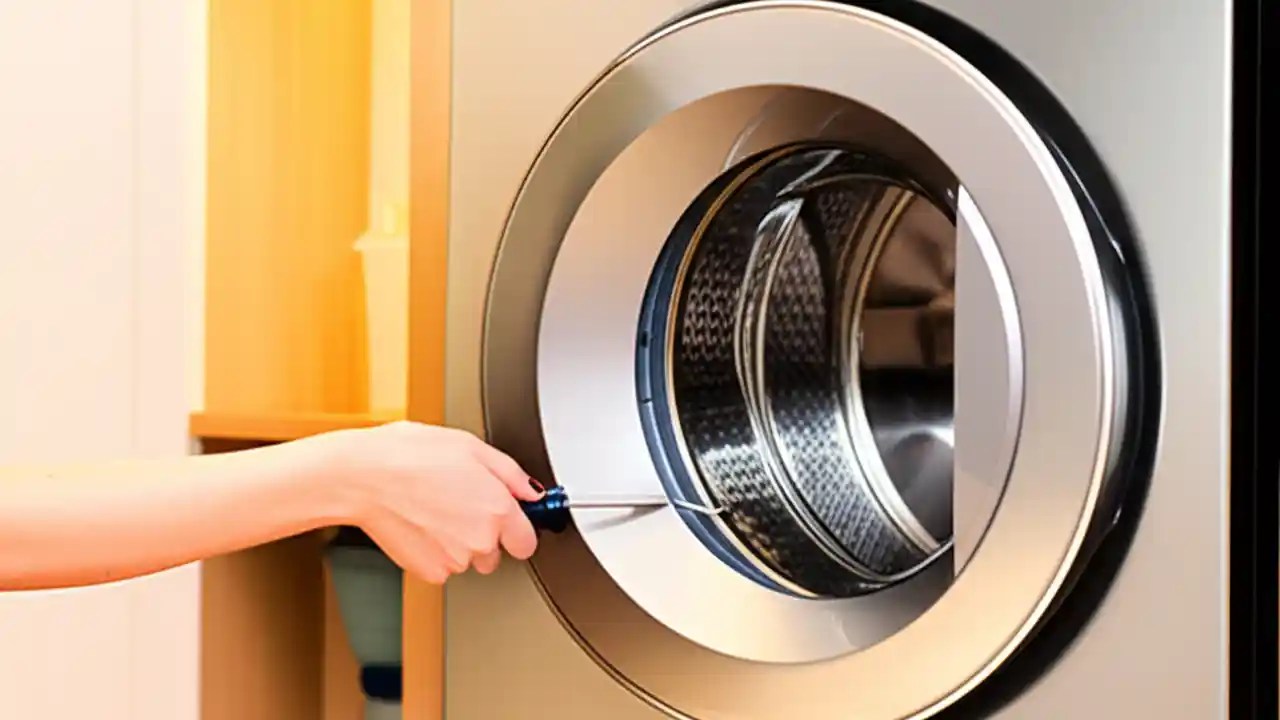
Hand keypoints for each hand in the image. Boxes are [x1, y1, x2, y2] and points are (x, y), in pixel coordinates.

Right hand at [311, 421, 543, 582]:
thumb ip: (511, 474)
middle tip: (458, 505)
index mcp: (498, 509)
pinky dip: (434, 551)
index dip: (517, 530)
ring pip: (468, 559)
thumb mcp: (471, 447)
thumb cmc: (409, 455)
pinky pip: (442, 566)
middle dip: (484, 534)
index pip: (527, 542)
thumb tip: (531, 492)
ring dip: (458, 542)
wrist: (362, 477)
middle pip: (496, 552)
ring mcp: (455, 559)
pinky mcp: (429, 571)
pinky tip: (420, 524)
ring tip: (434, 509)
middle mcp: (481, 540)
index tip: (508, 522)